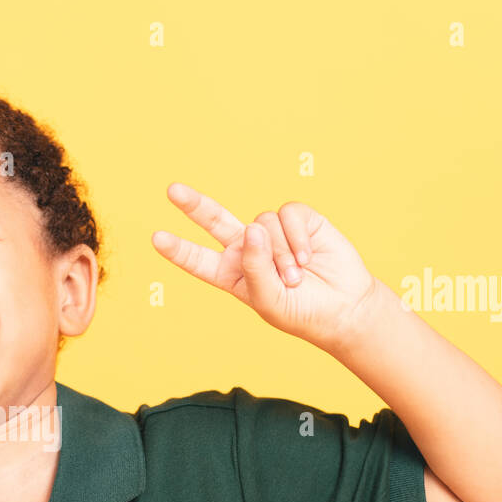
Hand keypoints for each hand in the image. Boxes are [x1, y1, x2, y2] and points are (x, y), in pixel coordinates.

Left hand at [152, 184, 380, 351]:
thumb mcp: (268, 300)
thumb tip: (252, 228)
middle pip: (215, 221)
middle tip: (172, 191)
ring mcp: (271, 233)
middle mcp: (247, 248)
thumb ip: (254, 267)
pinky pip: (287, 215)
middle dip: (194, 205)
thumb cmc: (300, 311)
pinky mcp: (298, 220)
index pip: (199, 260)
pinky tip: (309, 257)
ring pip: (263, 225)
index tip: (158, 238)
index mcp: (231, 273)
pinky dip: (297, 238)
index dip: (179, 250)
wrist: (343, 306)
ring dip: (281, 254)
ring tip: (296, 277)